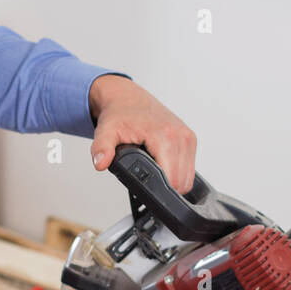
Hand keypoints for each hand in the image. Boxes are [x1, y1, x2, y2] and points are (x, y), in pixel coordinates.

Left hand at [88, 74, 196, 193]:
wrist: (127, 98)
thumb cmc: (120, 114)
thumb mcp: (106, 131)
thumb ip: (102, 149)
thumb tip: (100, 163)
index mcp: (165, 135)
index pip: (173, 179)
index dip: (159, 191)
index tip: (146, 190)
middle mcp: (181, 136)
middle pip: (182, 181)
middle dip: (164, 187)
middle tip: (146, 178)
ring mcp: (188, 137)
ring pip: (188, 177)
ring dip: (173, 180)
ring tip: (154, 170)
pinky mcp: (190, 139)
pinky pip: (189, 167)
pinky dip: (177, 171)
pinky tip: (162, 164)